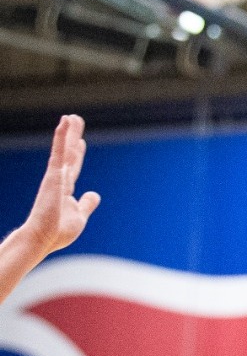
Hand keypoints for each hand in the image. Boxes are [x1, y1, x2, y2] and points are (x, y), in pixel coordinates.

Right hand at [11, 114, 98, 257]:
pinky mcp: (53, 175)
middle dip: (73, 137)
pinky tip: (64, 123)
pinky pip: (58, 152)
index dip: (77, 154)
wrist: (43, 238)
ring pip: (65, 149)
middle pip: (69, 154)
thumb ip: (86, 204)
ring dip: (68, 132)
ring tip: (72, 117)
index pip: (73, 167)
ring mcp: (56, 176)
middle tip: (76, 120)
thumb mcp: (80, 216)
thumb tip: (94, 194)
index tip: (80, 142)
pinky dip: (61, 137)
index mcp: (65, 189)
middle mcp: (60, 180)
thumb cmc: (58, 232)